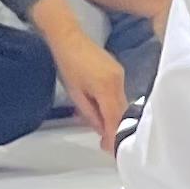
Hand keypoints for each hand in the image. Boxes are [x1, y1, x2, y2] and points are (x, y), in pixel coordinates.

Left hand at [34, 0, 128, 149]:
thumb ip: (91, 114)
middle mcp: (118, 81)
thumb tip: (102, 130)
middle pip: (122, 113)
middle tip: (107, 146)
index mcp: (106, 87)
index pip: (115, 119)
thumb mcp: (76, 94)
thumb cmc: (67, 63)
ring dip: (114, 119)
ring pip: (122, 104)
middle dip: (116, 130)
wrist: (68, 37)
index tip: (111, 150)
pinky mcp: (118, 72)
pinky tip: (104, 113)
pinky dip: (113, 107)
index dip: (114, 137)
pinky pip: (119, 95)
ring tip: (104, 132)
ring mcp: (120, 75)